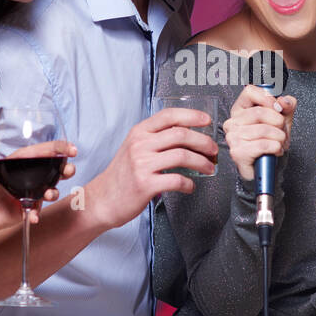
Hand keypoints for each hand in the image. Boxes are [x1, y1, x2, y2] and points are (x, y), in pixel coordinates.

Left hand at [0, 141, 76, 237]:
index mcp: (21, 162)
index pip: (43, 152)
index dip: (58, 149)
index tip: (70, 149)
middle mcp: (29, 176)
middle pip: (53, 170)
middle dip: (65, 169)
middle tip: (69, 170)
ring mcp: (30, 192)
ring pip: (50, 189)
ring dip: (54, 191)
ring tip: (49, 194)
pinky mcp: (28, 208)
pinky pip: (38, 209)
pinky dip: (37, 213)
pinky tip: (33, 216)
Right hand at [86, 107, 219, 228]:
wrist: (102, 200)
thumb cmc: (122, 175)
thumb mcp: (134, 148)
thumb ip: (156, 139)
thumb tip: (189, 136)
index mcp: (139, 132)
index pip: (169, 116)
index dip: (191, 116)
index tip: (207, 121)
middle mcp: (140, 145)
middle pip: (181, 135)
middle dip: (203, 142)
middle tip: (214, 150)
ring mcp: (142, 164)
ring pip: (182, 156)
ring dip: (202, 162)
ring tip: (209, 168)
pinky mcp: (145, 184)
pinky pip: (176, 180)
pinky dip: (189, 184)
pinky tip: (190, 186)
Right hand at [223, 85, 296, 179]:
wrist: (266, 168)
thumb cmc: (269, 143)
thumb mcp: (282, 121)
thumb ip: (287, 107)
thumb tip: (284, 101)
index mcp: (241, 110)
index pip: (249, 92)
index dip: (267, 98)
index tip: (278, 108)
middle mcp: (233, 122)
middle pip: (259, 112)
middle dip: (278, 123)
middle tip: (282, 131)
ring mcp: (233, 137)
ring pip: (264, 129)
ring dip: (279, 138)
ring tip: (279, 142)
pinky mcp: (237, 152)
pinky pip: (263, 145)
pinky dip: (275, 148)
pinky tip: (275, 150)